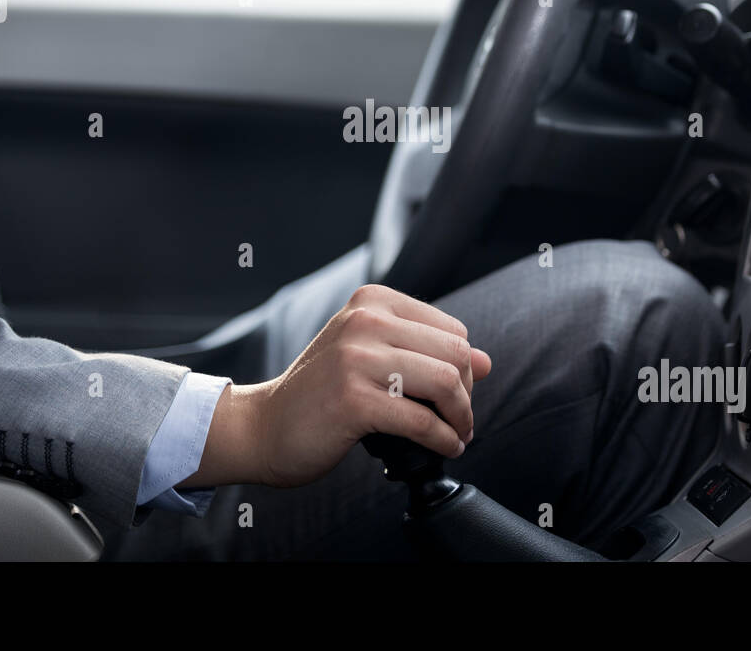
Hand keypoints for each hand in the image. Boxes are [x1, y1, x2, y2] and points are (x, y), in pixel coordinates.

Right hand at [180, 284, 491, 488]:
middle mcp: (365, 321)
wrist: (263, 426)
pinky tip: (443, 448)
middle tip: (459, 419)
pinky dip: (444, 440)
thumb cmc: (319, 393)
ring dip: (461, 418)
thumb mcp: (370, 356)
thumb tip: (487, 360)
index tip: (455, 395)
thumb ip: (425, 352)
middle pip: (455, 354)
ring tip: (456, 435)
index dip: (464, 366)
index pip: (451, 329)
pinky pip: (423, 421)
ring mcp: (357, 358)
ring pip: (445, 384)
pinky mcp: (354, 400)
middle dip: (467, 394)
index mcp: (371, 301)